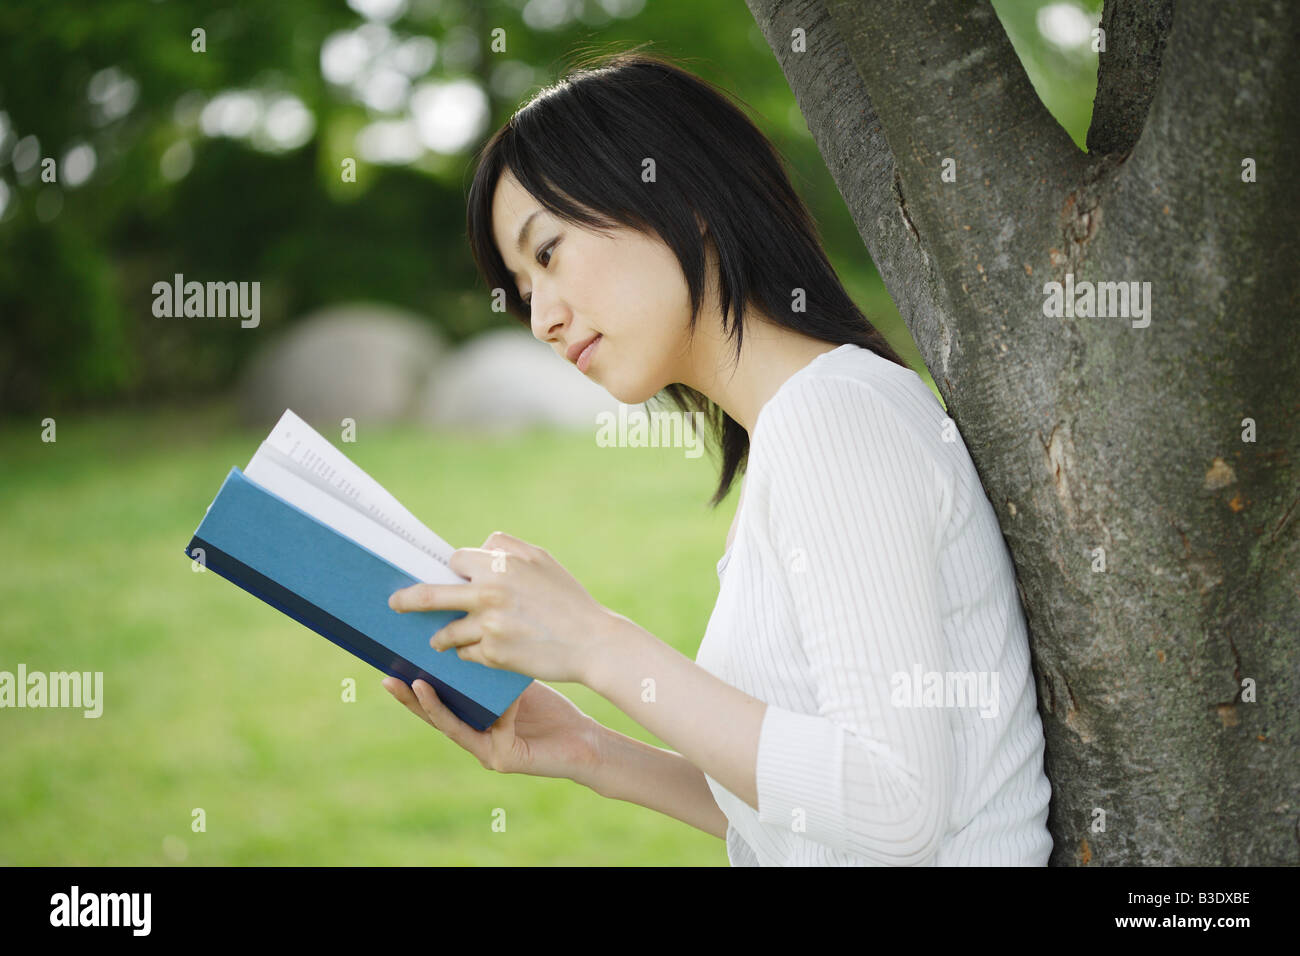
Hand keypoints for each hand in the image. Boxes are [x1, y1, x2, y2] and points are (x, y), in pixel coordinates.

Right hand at [382, 675, 603, 783]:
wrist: (585, 741)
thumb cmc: (551, 710)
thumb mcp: (513, 684)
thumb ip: (490, 669)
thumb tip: (466, 626)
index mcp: (471, 720)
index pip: (435, 700)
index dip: (411, 685)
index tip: (390, 662)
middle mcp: (473, 738)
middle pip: (433, 716)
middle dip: (408, 697)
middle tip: (386, 677)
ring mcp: (486, 752)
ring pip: (451, 728)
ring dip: (431, 707)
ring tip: (414, 685)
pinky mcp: (504, 759)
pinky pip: (488, 731)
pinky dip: (481, 712)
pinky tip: (485, 696)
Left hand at [387, 531, 612, 684]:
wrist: (592, 641)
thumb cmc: (567, 598)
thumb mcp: (541, 559)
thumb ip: (506, 548)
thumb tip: (477, 547)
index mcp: (500, 562)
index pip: (456, 560)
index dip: (455, 570)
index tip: (450, 578)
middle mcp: (489, 590)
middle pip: (430, 593)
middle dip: (407, 599)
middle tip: (394, 603)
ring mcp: (489, 624)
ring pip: (446, 631)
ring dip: (441, 636)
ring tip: (437, 641)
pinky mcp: (493, 654)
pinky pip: (465, 653)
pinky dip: (469, 653)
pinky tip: (481, 653)